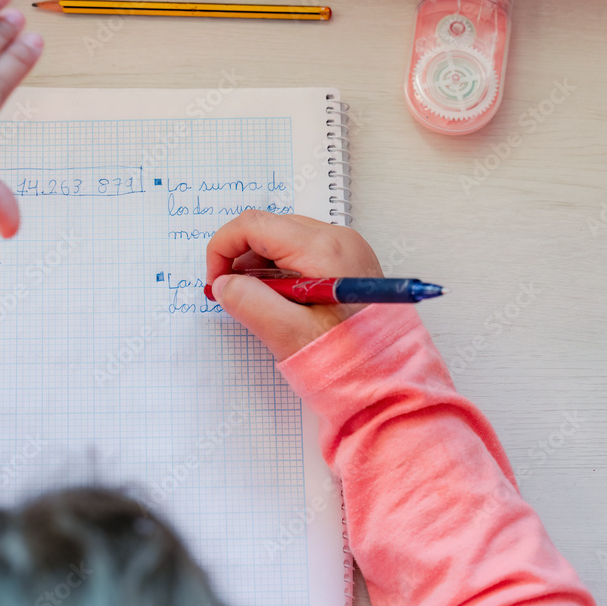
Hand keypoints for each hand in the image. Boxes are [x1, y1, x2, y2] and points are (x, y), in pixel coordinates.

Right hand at [206, 211, 383, 359]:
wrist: (390, 381)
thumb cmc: (350, 362)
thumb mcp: (290, 335)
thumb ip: (250, 304)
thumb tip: (224, 284)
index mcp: (323, 250)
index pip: (253, 224)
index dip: (222, 249)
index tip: (216, 281)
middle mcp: (338, 239)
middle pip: (268, 228)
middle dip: (240, 258)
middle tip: (233, 296)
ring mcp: (346, 249)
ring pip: (283, 239)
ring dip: (260, 267)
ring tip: (260, 304)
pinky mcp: (348, 263)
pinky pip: (302, 253)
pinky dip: (281, 272)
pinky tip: (282, 302)